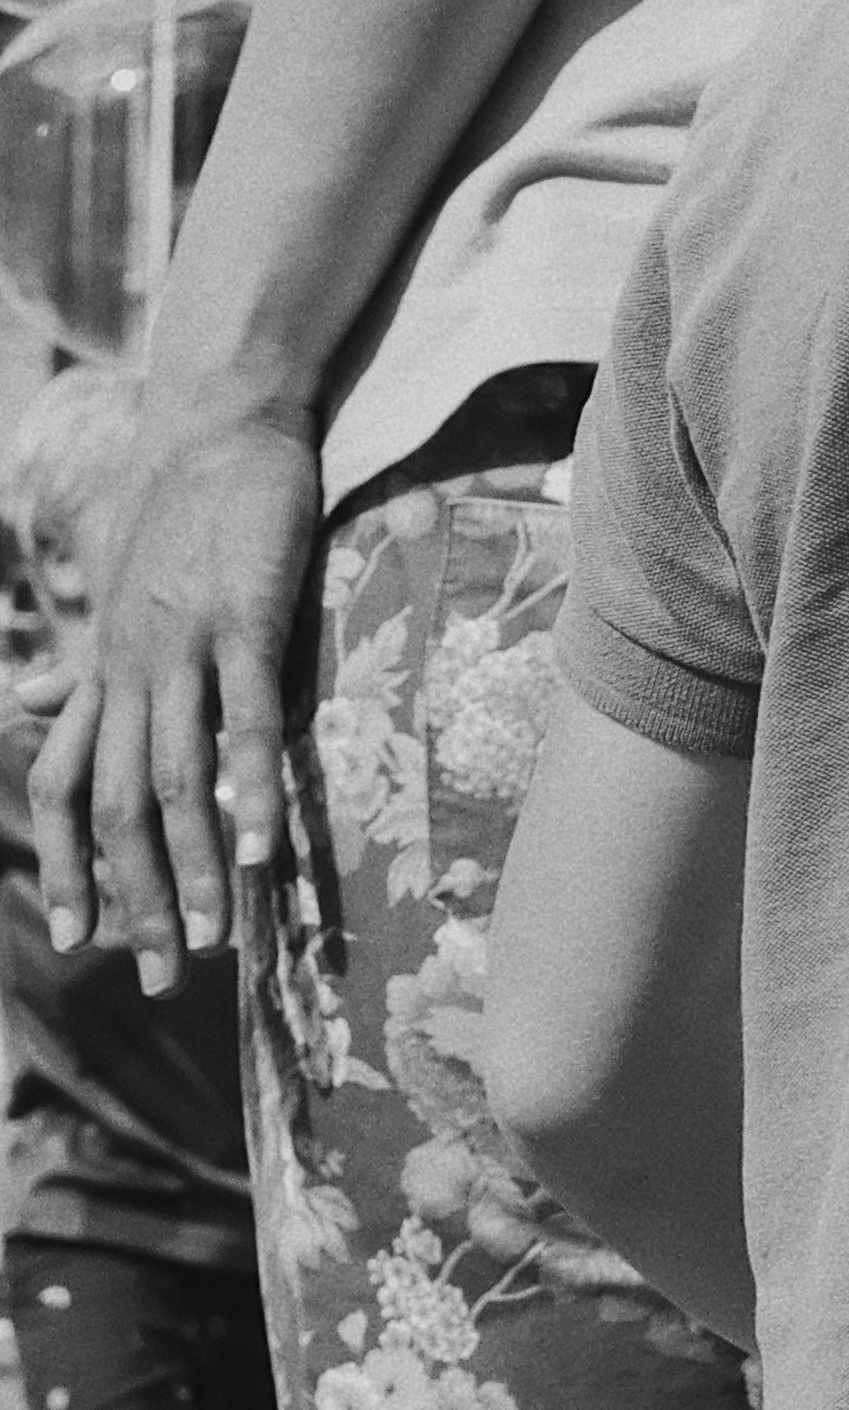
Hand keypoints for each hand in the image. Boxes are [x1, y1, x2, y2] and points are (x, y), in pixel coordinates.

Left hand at [29, 407, 313, 984]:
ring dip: (189, 871)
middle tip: (167, 977)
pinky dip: (248, 794)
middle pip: (113, 809)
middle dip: (138, 900)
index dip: (66, 867)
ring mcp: (180, 651)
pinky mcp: (242, 624)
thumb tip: (27, 702)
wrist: (217, 432)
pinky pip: (242, 724)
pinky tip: (260, 852)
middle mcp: (125, 672)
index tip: (82, 941)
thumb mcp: (118, 599)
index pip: (65, 787)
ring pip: (170, 781)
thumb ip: (83, 665)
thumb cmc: (178, 517)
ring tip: (218, 940)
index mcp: (101, 673)